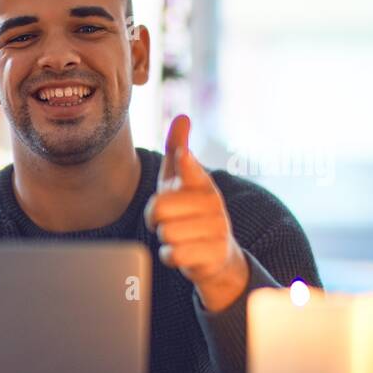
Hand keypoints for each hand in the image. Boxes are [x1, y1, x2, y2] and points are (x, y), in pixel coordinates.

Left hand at [143, 115, 248, 312]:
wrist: (218, 256)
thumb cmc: (191, 213)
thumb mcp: (181, 181)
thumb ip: (178, 150)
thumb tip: (182, 116)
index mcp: (202, 183)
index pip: (191, 168)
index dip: (185, 163)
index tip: (182, 157)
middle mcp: (213, 203)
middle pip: (159, 208)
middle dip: (155, 218)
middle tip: (168, 220)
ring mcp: (216, 229)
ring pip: (165, 232)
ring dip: (165, 238)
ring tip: (179, 236)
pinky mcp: (213, 255)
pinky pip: (172, 254)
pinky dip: (170, 256)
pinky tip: (182, 252)